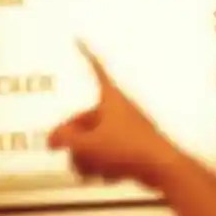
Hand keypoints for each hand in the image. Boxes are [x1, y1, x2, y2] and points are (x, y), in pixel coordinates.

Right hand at [49, 43, 180, 187]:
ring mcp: (126, 130)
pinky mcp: (132, 149)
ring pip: (95, 139)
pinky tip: (108, 176)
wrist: (162, 169)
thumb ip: (65, 140)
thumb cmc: (129, 149)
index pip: (96, 70)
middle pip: (86, 118)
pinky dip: (104, 166)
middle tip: (66, 154)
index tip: (78, 39)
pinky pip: (108, 153)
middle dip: (75, 140)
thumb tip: (53, 138)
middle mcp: (119, 110)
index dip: (86, 55)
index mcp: (111, 99)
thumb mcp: (88, 144)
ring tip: (91, 171)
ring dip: (88, 158)